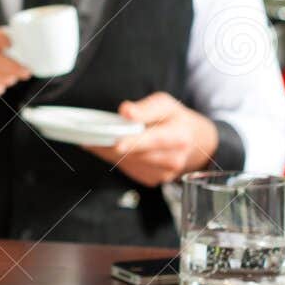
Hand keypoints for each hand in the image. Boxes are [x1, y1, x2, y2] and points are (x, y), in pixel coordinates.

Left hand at [82, 93, 218, 186]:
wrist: (194, 142)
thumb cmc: (176, 119)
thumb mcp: (166, 104)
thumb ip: (146, 108)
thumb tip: (126, 112)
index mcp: (178, 137)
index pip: (154, 140)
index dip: (134, 142)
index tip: (117, 143)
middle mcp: (173, 159)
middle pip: (137, 154)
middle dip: (113, 145)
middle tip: (90, 136)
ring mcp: (164, 174)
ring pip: (129, 163)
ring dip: (110, 152)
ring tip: (95, 139)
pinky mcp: (153, 180)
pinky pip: (129, 169)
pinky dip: (116, 158)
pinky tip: (109, 148)